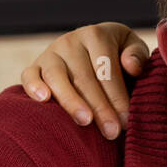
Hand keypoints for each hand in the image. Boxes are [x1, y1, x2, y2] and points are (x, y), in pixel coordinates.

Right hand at [20, 22, 151, 137]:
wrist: (91, 52)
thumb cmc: (118, 57)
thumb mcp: (132, 49)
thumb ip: (137, 56)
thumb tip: (131, 66)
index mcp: (96, 35)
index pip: (106, 67)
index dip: (117, 95)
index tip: (126, 120)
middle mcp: (70, 41)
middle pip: (84, 76)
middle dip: (100, 106)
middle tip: (111, 131)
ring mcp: (50, 53)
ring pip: (57, 77)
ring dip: (71, 100)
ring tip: (85, 122)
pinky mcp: (34, 67)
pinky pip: (29, 76)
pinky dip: (33, 87)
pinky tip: (44, 100)